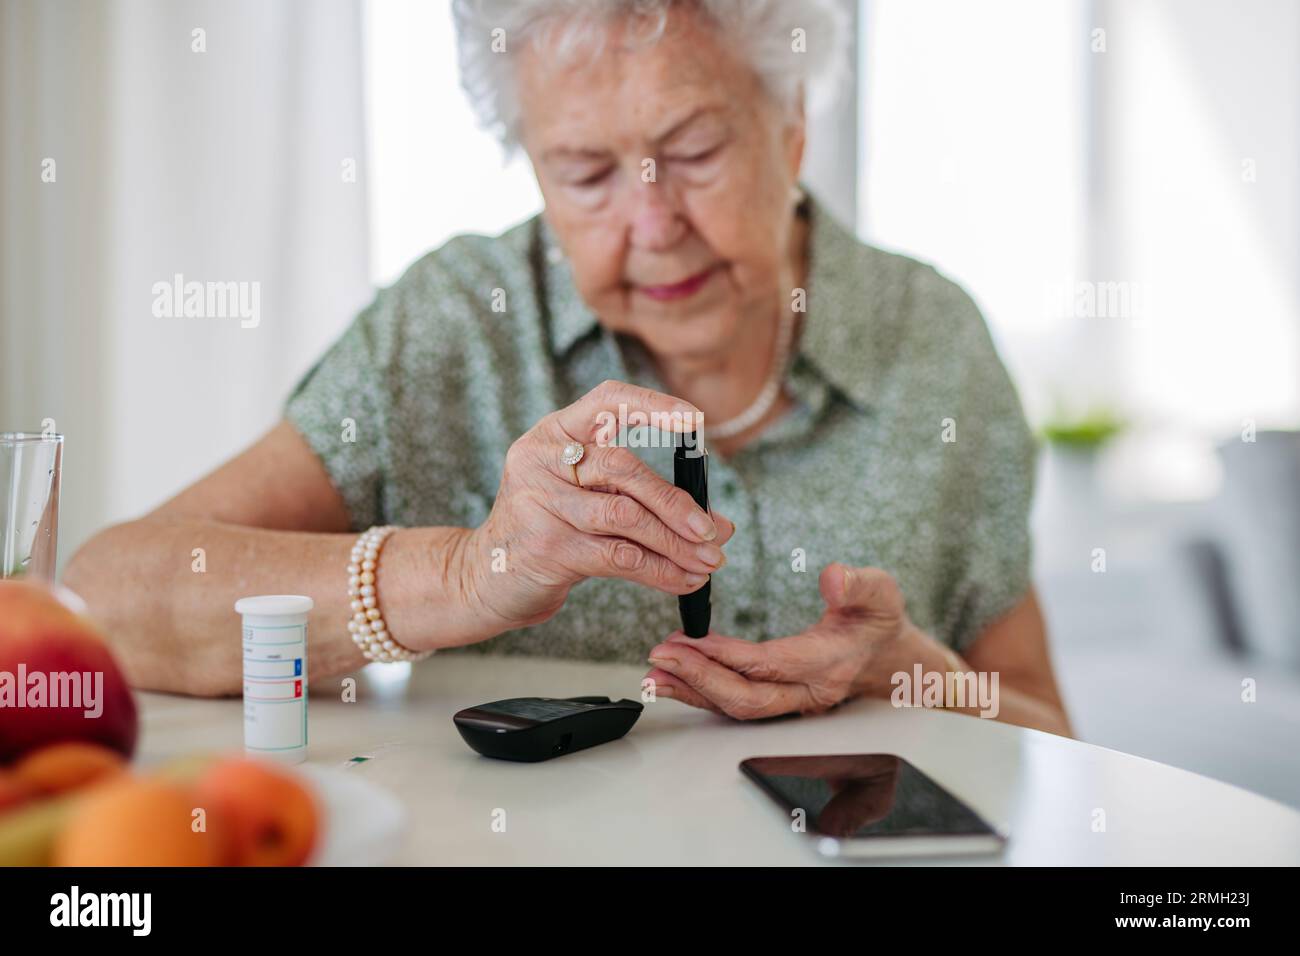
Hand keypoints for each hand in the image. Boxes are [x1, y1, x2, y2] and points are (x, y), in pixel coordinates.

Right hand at [459, 380, 733, 634]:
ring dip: (675, 544)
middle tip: (714, 531)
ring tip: (708, 563)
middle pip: (624, 468)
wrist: (484, 578)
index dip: (654, 406)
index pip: (609, 402)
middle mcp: (542, 459)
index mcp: (554, 434)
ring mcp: (540, 502)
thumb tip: (719, 523)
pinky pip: (617, 556)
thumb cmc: (548, 531)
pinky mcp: (546, 546)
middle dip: (677, 503)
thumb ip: (643, 500)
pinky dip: (659, 571)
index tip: (695, 421)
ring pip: (625, 517)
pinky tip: (682, 580)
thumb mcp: (586, 499)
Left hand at [644, 563, 912, 718]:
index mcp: (829, 665)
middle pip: (747, 698)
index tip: (694, 640)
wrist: (888, 658)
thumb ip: (859, 584)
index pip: (772, 665)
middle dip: (700, 678)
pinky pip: (732, 703)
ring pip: (735, 707)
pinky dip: (699, 692)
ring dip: (692, 690)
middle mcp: (807, 693)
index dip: (730, 656)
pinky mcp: (774, 700)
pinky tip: (671, 679)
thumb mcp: (881, 593)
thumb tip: (833, 576)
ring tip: (653, 673)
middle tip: (662, 656)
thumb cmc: (878, 622)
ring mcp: (789, 702)